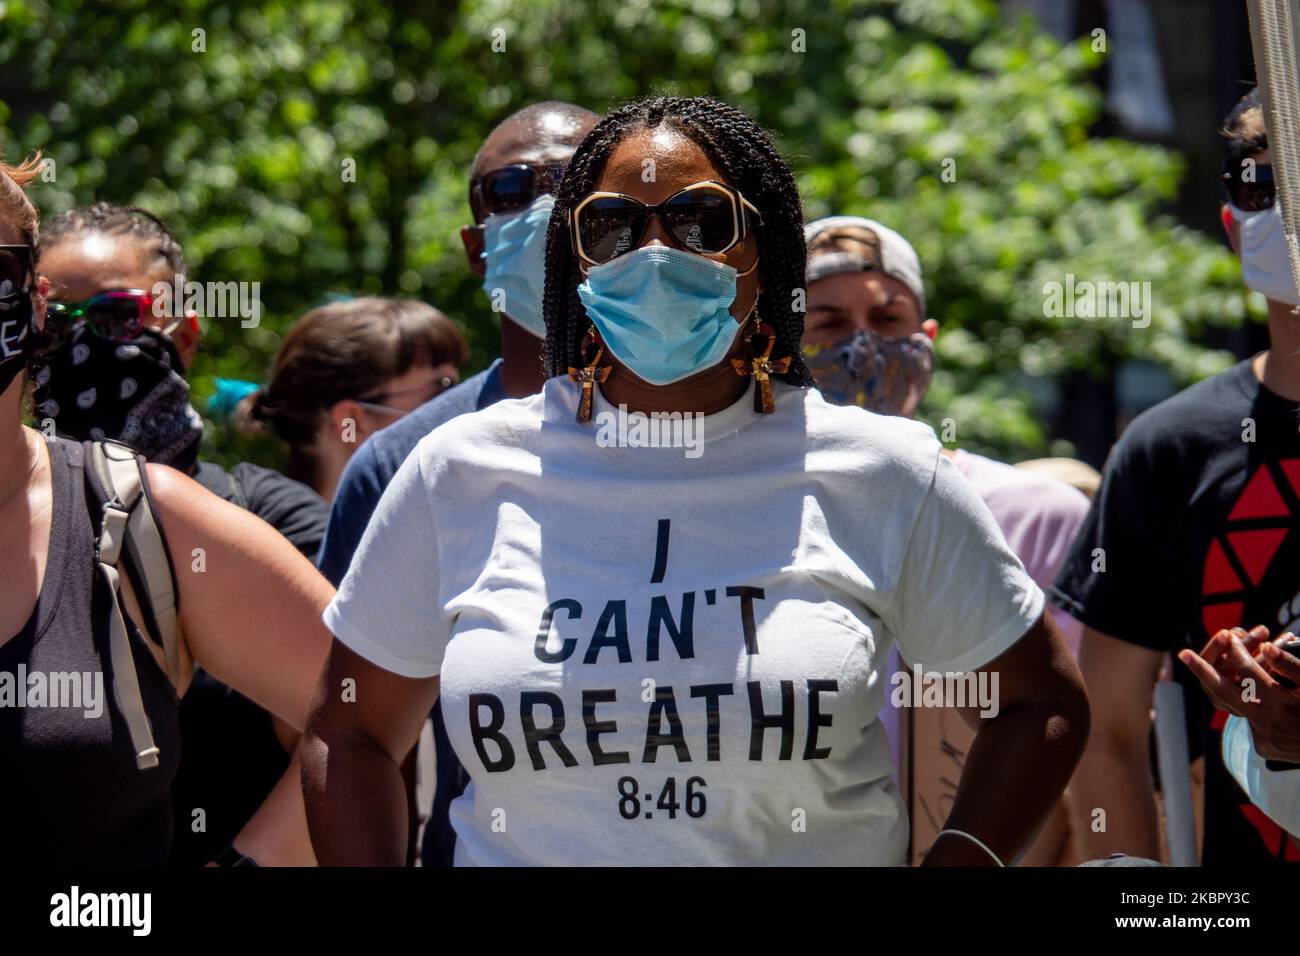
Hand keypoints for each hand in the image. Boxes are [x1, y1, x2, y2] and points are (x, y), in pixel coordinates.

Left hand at [1179, 626, 1299, 762]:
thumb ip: (1292, 667)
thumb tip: (1267, 648)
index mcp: (1282, 703)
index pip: (1249, 672)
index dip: (1238, 652)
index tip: (1229, 635)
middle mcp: (1267, 722)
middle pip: (1225, 691)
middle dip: (1202, 670)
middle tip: (1182, 652)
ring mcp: (1263, 738)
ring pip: (1235, 706)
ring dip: (1228, 687)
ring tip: (1230, 672)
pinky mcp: (1263, 748)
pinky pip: (1249, 720)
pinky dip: (1248, 706)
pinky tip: (1253, 696)